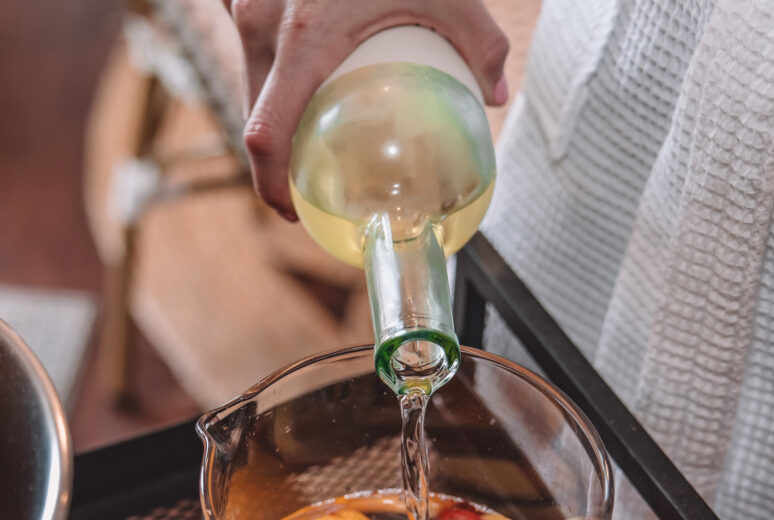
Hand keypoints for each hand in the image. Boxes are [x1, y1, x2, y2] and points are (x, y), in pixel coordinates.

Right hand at [224, 0, 508, 217]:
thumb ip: (478, 42)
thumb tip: (496, 96)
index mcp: (300, 37)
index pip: (264, 135)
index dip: (271, 185)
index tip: (290, 212)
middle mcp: (259, 21)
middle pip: (255, 116)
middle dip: (276, 160)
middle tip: (307, 187)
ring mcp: (244, 1)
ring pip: (252, 79)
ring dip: (274, 114)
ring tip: (309, 138)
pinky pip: (253, 44)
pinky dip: (273, 72)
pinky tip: (306, 77)